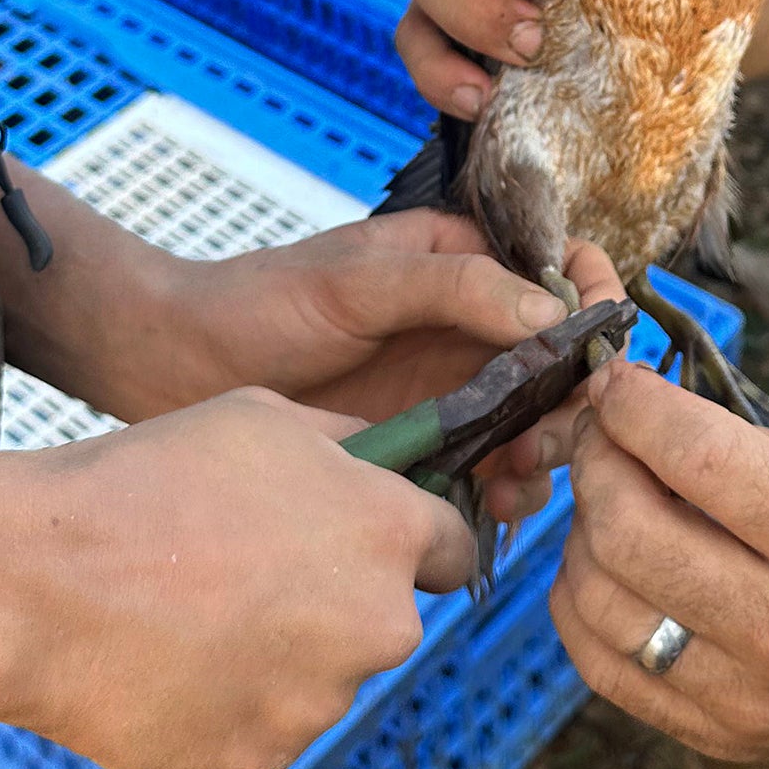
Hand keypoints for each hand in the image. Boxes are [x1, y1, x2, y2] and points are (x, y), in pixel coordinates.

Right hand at [0, 387, 471, 768]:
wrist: (47, 581)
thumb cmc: (153, 478)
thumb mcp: (266, 415)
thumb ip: (347, 444)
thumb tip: (382, 458)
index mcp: (385, 531)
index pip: (452, 545)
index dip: (414, 534)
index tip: (370, 533)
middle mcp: (374, 625)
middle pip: (385, 615)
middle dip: (339, 592)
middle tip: (255, 562)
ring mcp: (319, 701)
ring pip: (324, 672)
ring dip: (285, 646)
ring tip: (200, 605)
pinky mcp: (262, 756)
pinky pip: (268, 720)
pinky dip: (236, 695)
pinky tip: (178, 653)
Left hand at [148, 211, 627, 524]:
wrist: (172, 365)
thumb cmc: (259, 302)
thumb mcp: (354, 280)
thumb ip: (450, 287)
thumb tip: (550, 313)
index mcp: (460, 260)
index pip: (559, 269)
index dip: (591, 305)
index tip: (596, 350)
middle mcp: (466, 323)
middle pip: (560, 358)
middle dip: (573, 398)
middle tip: (551, 439)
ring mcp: (449, 387)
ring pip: (535, 419)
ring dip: (545, 450)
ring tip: (519, 479)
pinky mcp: (425, 446)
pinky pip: (489, 469)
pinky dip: (506, 489)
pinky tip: (493, 508)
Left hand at [551, 361, 768, 768]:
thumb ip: (743, 445)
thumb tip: (634, 410)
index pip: (700, 459)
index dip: (636, 405)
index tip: (616, 377)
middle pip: (630, 534)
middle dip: (597, 459)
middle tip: (605, 429)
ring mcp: (750, 702)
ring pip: (599, 603)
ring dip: (581, 528)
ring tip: (610, 494)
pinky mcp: (721, 741)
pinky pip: (603, 668)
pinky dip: (581, 602)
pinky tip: (606, 561)